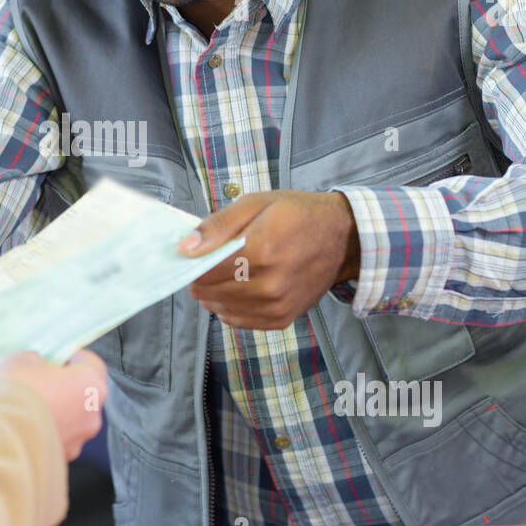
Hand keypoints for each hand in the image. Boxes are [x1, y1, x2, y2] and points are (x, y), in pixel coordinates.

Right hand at [0, 349, 106, 460]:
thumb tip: (38, 369)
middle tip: (36, 382)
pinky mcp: (59, 463)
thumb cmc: (12, 392)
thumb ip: (37, 362)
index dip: (72, 357)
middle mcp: (91, 417)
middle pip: (81, 395)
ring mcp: (76, 444)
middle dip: (62, 388)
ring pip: (68, 422)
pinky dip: (41, 433)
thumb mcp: (21, 360)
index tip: (55, 356)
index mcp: (91, 386)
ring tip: (23, 408)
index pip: (91, 364)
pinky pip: (52, 441)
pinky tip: (19, 428)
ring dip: (52, 413)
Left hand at [177, 189, 359, 330]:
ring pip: (221, 309)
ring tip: (230, 273)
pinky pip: (239, 321)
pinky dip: (232, 307)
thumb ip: (217, 226)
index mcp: (260, 251)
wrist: (342, 238)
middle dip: (203, 278)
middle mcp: (269, 285)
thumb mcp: (255, 204)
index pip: (204, 272)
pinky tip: (241, 288)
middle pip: (210, 293)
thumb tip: (185, 248)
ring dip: (216, 294)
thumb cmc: (296, 214)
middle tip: (213, 261)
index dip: (193, 263)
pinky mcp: (282, 319)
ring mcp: (277, 306)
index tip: (196, 254)